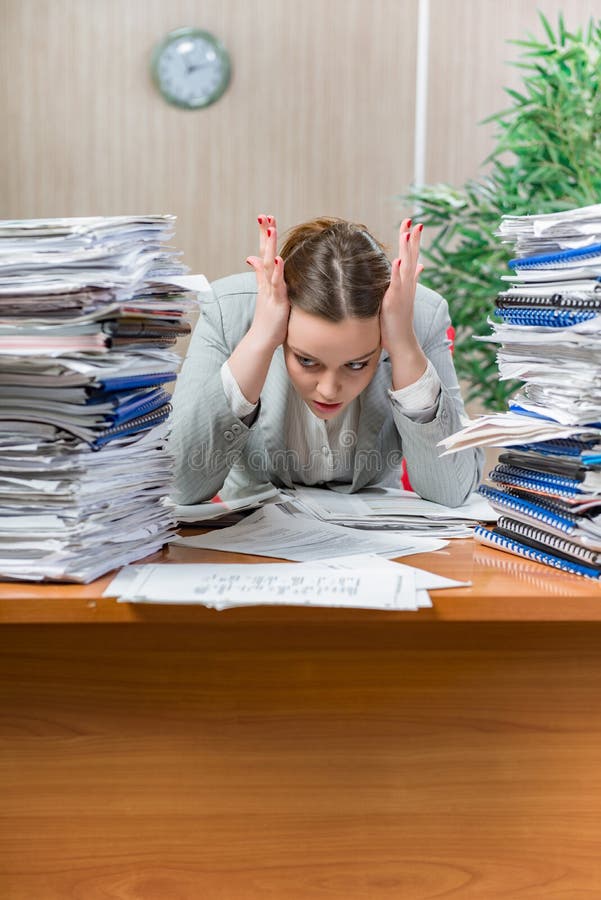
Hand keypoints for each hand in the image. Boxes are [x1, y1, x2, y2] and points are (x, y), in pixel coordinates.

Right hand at [246, 214, 289, 351]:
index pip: (264, 254)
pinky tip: (280, 258)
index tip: (266, 218)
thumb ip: (259, 275)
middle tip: (264, 215)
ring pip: (270, 265)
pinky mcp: (276, 302)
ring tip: (271, 229)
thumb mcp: (265, 293)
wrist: (261, 342)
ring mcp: (270, 292)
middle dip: (265, 234)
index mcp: (266, 281)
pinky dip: (278, 271)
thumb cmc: (267, 321)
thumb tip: (251, 258)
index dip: (264, 236)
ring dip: (270, 247)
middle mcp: (266, 283)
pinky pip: (277, 284)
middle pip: (265, 254)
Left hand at [380, 219, 427, 388]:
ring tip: (408, 232)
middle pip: (410, 257)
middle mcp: (407, 286)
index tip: (411, 223)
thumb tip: (419, 268)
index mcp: (407, 284)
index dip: (411, 241)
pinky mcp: (395, 303)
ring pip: (406, 267)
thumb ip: (409, 281)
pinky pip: (396, 285)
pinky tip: (397, 260)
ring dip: (407, 249)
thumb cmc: (398, 324)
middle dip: (411, 238)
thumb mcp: (402, 298)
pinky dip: (397, 272)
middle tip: (411, 220)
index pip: (411, 257)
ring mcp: (402, 293)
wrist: (403, 344)